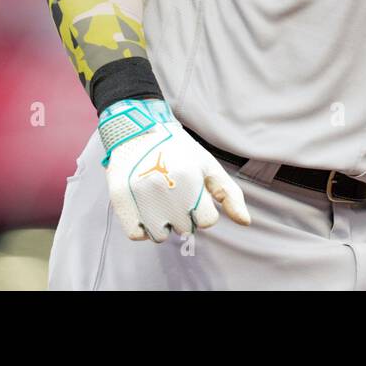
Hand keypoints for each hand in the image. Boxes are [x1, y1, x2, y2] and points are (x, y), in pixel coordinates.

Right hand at [98, 100, 251, 242]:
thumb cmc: (178, 150)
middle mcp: (165, 188)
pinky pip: (137, 235)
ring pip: (160, 235)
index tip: (192, 192)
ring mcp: (140, 195)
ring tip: (158, 199)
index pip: (206, 221)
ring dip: (162, 223)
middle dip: (182, 214)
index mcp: (190, 179)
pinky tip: (144, 208)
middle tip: (173, 191)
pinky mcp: (120, 200)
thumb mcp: (208, 165)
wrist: (138, 129)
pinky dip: (142, 227)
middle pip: (184, 229)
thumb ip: (230, 194)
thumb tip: (246, 222)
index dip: (201, 208)